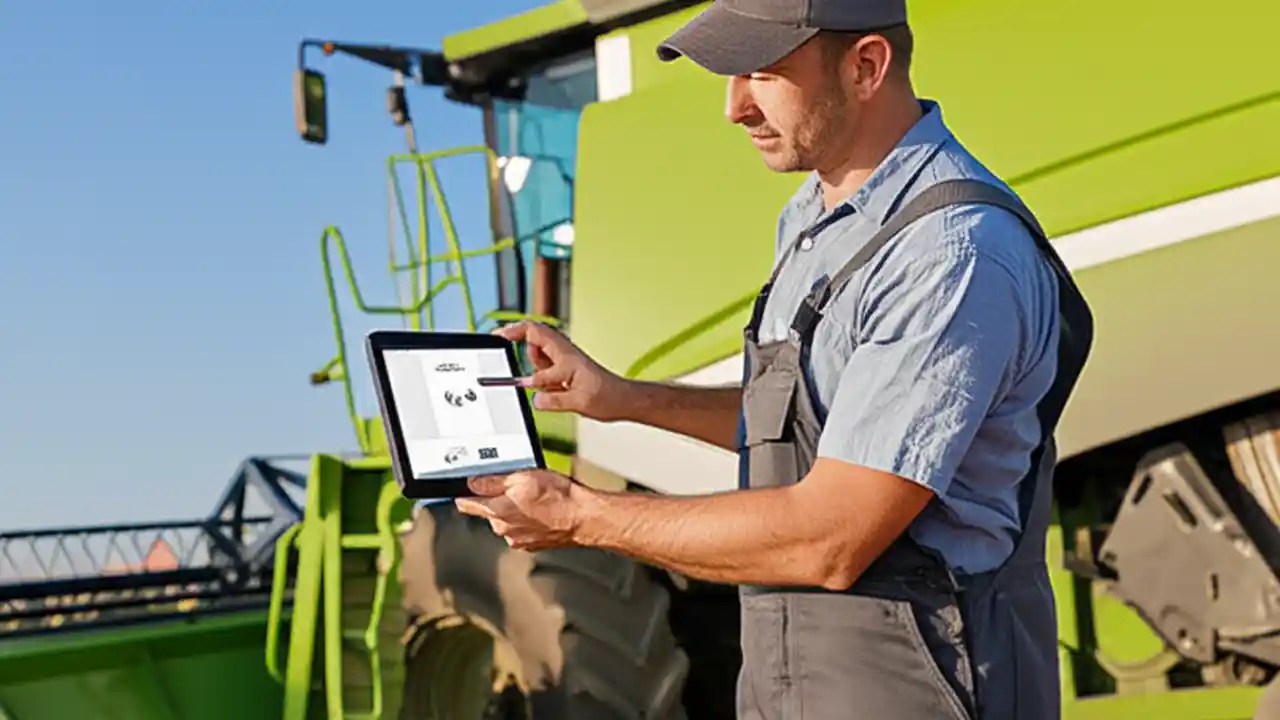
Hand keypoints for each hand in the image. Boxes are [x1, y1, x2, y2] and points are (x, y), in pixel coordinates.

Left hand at [454, 470, 584, 550]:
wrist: (583, 518)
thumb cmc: (558, 497)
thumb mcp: (522, 478)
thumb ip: (492, 482)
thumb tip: (473, 483)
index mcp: (497, 512)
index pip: (466, 504)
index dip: (465, 493)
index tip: (467, 487)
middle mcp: (503, 529)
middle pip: (487, 512)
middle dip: (496, 500)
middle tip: (515, 486)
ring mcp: (517, 539)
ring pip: (505, 522)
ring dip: (513, 511)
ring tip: (533, 500)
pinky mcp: (530, 545)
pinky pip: (520, 531)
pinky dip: (526, 522)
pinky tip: (541, 512)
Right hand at [494, 320, 629, 421]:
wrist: (623, 401)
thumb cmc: (607, 396)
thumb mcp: (578, 402)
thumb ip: (553, 401)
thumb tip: (535, 399)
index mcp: (565, 354)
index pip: (534, 331)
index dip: (514, 331)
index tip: (498, 337)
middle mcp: (563, 353)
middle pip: (533, 340)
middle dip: (524, 354)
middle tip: (519, 371)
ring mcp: (564, 361)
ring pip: (538, 358)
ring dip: (537, 372)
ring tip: (555, 388)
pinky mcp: (566, 372)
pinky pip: (545, 372)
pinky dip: (544, 381)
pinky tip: (557, 392)